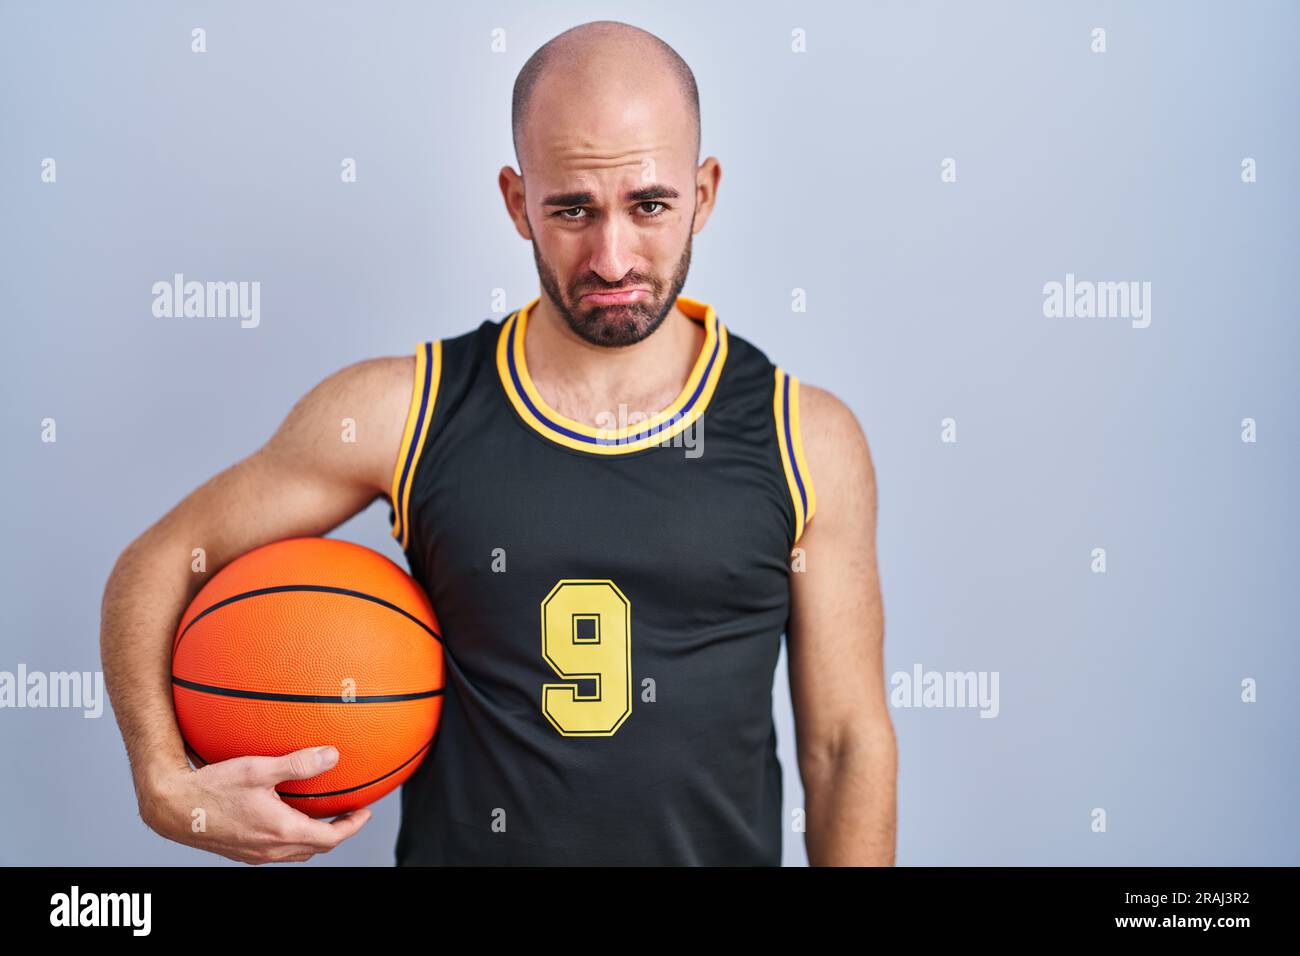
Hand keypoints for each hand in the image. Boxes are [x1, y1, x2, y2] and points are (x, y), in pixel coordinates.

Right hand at [140, 746, 371, 863]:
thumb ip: (298, 763)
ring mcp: (255, 854)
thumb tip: (333, 754)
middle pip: (316, 849)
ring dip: (315, 837)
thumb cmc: (213, 788)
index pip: (330, 839)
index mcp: (281, 832)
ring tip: (323, 816)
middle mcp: (270, 849)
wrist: (172, 809)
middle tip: (349, 813)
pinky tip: (287, 816)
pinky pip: (278, 850)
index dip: (352, 826)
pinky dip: (293, 837)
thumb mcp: (258, 769)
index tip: (365, 811)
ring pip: (297, 852)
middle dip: (337, 833)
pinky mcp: (242, 852)